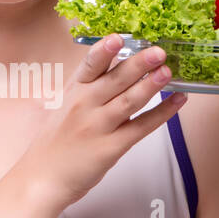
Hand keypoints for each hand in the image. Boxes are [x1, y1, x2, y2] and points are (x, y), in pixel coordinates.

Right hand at [13, 34, 186, 210]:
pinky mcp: (111, 147)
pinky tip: (177, 101)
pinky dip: (162, 113)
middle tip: (158, 51)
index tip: (117, 37)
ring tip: (168, 71)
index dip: (103, 50)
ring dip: (151, 84)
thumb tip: (117, 68)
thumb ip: (86, 89)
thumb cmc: (53, 144)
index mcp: (72, 92)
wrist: (41, 179)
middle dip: (138, 63)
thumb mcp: (62, 108)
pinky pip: (141, 127)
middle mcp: (84, 106)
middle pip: (115, 79)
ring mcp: (98, 127)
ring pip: (130, 100)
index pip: (89, 65)